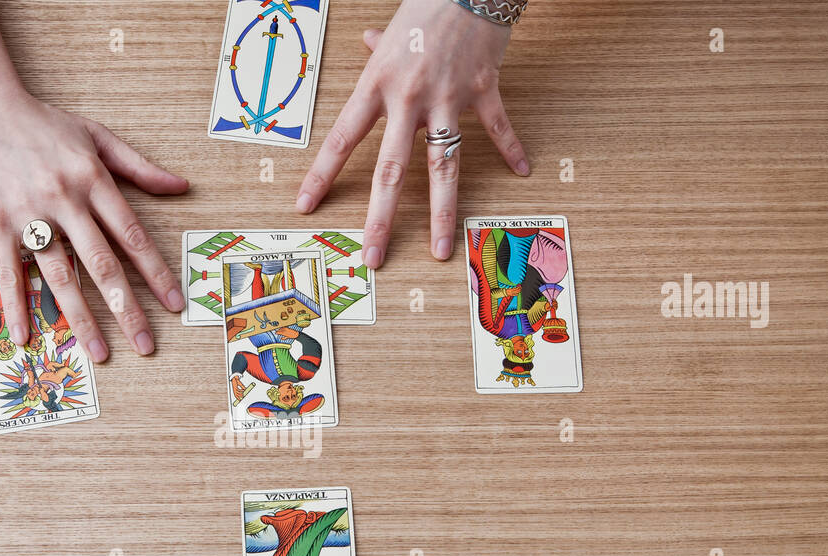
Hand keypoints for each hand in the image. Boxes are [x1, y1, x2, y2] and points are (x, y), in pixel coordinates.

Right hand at [0, 87, 187, 359]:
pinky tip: (27, 337)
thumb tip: (183, 186)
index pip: (132, 235)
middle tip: (146, 345)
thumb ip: (140, 167)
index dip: (156, 273)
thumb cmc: (44, 124)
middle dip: (126, 309)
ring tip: (100, 353)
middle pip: (101, 264)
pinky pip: (9, 272)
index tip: (174, 305)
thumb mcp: (97, 136)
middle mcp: (63, 200)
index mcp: (92, 179)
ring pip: (59, 275)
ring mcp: (28, 214)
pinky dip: (16, 306)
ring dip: (80, 318)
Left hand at [295, 0, 529, 265]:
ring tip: (442, 249)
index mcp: (376, 84)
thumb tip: (366, 42)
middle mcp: (408, 98)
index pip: (341, 139)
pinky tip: (521, 172)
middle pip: (390, 170)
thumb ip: (379, 50)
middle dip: (380, 218)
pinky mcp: (483, 91)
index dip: (322, 175)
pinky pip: (497, 128)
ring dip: (442, 212)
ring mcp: (447, 99)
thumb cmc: (426, 3)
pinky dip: (511, 149)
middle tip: (373, 257)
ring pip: (444, 166)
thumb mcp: (392, 27)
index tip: (305, 207)